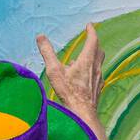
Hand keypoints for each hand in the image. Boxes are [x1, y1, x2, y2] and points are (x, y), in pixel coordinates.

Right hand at [36, 24, 106, 139]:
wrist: (82, 113)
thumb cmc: (69, 92)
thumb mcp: (54, 71)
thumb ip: (47, 52)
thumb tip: (40, 36)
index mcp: (87, 60)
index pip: (93, 40)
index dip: (91, 31)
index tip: (89, 25)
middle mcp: (96, 68)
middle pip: (99, 50)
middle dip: (94, 42)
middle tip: (90, 37)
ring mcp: (98, 78)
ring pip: (99, 62)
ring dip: (93, 56)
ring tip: (83, 56)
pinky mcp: (98, 88)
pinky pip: (97, 74)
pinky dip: (92, 69)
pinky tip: (84, 76)